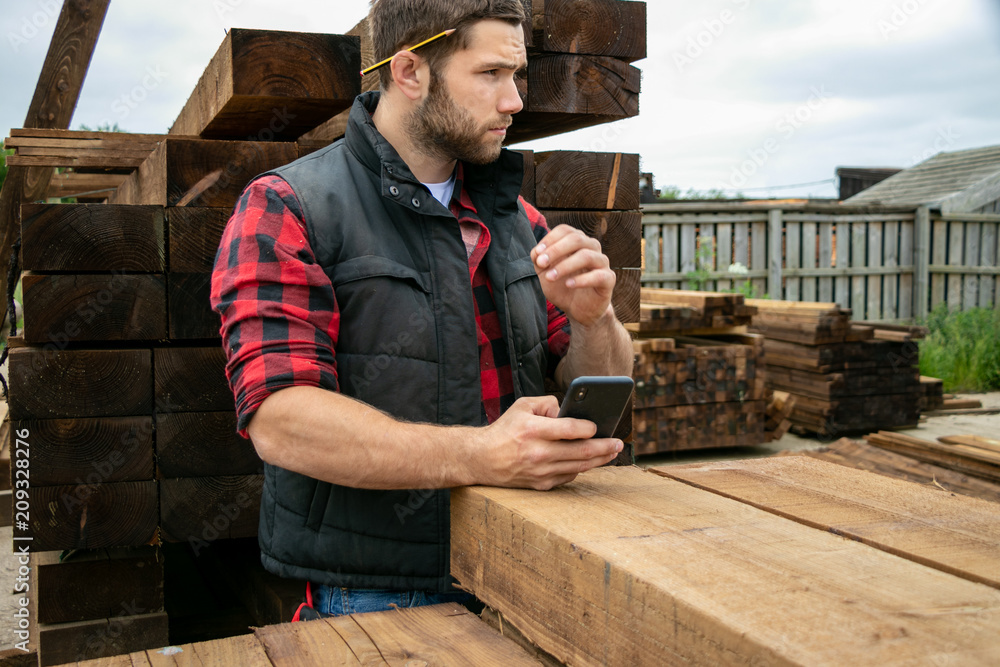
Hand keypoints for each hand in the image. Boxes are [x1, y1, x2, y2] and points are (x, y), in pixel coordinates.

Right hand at [471, 396, 623, 490]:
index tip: (597, 426)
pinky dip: (580, 468)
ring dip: (599, 460)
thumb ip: (547, 403)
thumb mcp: (522, 406)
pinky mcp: (541, 484)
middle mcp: (538, 453)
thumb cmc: (504, 430)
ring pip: (579, 467)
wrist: (481, 459)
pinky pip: (568, 476)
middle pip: (581, 452)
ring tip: (612, 452)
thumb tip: (569, 410)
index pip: (569, 429)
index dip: (588, 428)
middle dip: (604, 447)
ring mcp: (540, 471)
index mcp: (533, 430)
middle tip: (618, 443)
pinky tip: (589, 461)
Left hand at [531, 225, 615, 326]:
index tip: (537, 254)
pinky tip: (568, 284)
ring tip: (550, 276)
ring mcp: (602, 262)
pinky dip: (582, 280)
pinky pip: (598, 275)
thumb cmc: (562, 286)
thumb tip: (536, 252)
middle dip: (556, 250)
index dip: (550, 239)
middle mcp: (592, 247)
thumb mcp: (545, 273)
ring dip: (565, 266)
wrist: (578, 309)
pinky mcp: (609, 279)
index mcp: (577, 241)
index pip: (565, 230)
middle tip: (541, 263)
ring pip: (587, 256)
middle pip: (577, 239)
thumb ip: (539, 261)